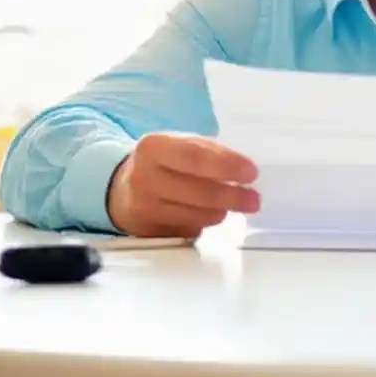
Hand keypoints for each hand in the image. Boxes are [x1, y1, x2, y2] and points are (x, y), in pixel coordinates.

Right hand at [107, 132, 260, 236]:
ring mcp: (146, 208)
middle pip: (199, 192)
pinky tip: (207, 212)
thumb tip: (242, 170)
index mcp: (152, 148)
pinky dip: (205, 222)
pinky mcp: (151, 232)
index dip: (227, 166)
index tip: (250, 172)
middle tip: (253, 199)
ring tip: (232, 204)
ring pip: (198, 215)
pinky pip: (191, 230)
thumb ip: (208, 153)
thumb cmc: (160, 163)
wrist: (121, 189)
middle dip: (233, 196)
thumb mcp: (176, 144)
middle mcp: (145, 178)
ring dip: (222, 211)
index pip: (196, 157)